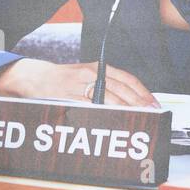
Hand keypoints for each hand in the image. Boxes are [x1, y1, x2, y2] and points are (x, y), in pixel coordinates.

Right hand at [0, 57, 159, 107]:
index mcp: (98, 68)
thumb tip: (128, 100)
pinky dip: (104, 115)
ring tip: (138, 120)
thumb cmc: (62, 80)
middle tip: (151, 115)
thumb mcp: (85, 75)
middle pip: (122, 90)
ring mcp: (81, 86)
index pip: (127, 79)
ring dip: (126, 111)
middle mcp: (92, 74)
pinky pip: (91, 107)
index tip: (153, 104)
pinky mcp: (70, 97)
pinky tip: (114, 122)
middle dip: (139, 104)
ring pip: (109, 99)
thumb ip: (105, 84)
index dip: (143, 92)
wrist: (35, 78)